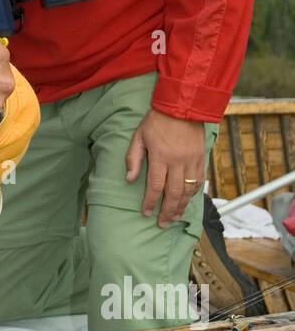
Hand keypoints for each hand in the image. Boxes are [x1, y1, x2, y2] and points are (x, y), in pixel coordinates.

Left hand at [125, 108, 206, 225]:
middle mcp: (177, 161)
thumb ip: (133, 158)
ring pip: (187, 191)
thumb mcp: (139, 136)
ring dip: (181, 206)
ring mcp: (191, 161)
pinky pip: (198, 181)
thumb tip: (129, 178)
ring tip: (175, 217)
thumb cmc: (157, 120)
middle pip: (173, 193)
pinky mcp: (201, 159)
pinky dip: (193, 194)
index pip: (155, 186)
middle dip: (167, 211)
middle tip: (162, 224)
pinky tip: (187, 201)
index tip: (146, 213)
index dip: (150, 202)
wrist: (183, 106)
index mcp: (160, 156)